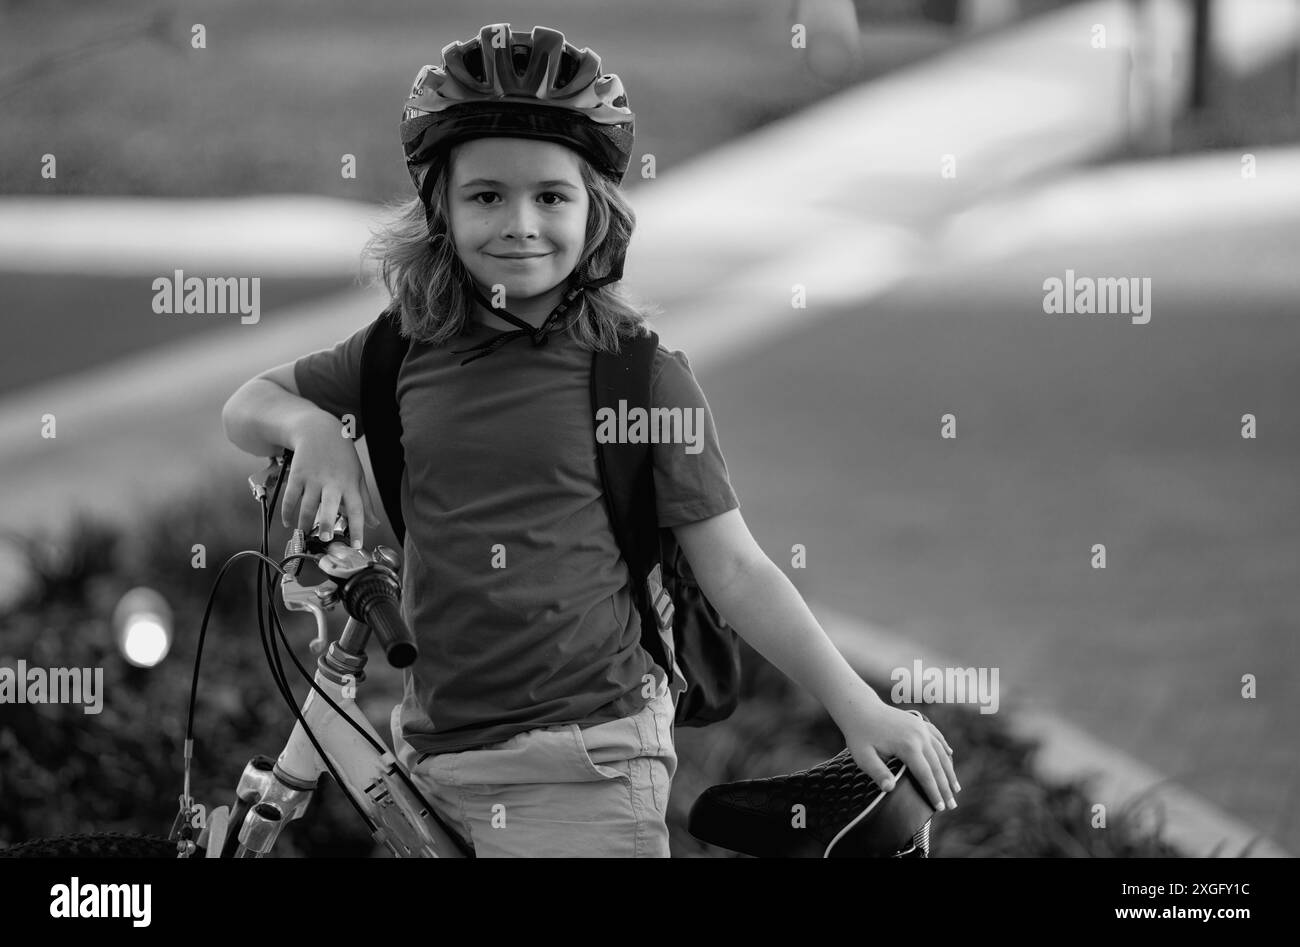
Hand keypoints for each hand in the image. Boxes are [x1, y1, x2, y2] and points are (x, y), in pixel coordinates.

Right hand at [280, 416, 382, 547]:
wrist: (319, 430)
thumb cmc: (342, 456)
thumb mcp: (358, 476)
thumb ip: (365, 502)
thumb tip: (374, 524)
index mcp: (350, 484)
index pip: (358, 509)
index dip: (359, 528)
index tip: (357, 545)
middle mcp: (332, 483)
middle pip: (329, 506)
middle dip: (326, 523)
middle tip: (323, 538)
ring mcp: (313, 479)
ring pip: (307, 505)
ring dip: (304, 522)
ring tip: (305, 535)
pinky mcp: (297, 475)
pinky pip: (290, 497)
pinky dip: (287, 511)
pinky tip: (288, 522)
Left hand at [842, 702, 958, 812]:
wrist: (859, 707)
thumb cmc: (860, 735)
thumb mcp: (863, 757)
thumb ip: (877, 773)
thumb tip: (889, 789)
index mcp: (907, 746)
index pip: (925, 775)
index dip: (934, 793)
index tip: (940, 808)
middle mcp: (919, 735)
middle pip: (937, 766)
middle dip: (945, 787)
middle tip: (952, 806)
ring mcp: (921, 727)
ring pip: (941, 752)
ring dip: (949, 771)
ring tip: (956, 788)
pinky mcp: (918, 722)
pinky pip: (936, 736)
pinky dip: (944, 747)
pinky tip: (950, 755)